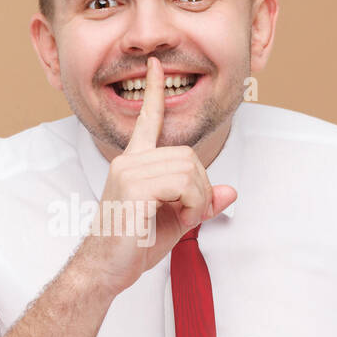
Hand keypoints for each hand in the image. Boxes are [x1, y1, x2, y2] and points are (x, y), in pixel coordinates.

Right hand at [74, 56, 236, 296]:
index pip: (147, 122)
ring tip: (184, 219)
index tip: (156, 67)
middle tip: (191, 214)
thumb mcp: (176, 221)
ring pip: (189, 169)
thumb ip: (202, 203)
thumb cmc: (133, 246)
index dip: (154, 93)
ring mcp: (129, 171)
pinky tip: (181, 219)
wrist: (105, 270)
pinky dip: (193, 205)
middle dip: (201, 187)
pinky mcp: (134, 186)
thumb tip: (231, 191)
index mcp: (133, 163)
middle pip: (188, 154)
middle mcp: (129, 161)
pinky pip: (184, 183)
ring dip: (198, 199)